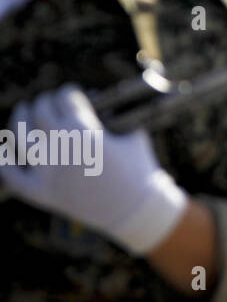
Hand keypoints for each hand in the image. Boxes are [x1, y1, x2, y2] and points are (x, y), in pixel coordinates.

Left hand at [0, 85, 187, 254]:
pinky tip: (3, 151)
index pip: (65, 98)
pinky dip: (5, 164)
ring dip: (19, 119)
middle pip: (40, 113)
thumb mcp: (132, 134)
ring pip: (21, 138)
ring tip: (22, 111)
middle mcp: (62, 148)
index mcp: (85, 130)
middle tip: (47, 100)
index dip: (66, 92)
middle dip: (44, 101)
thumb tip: (100, 105)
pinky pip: (14, 177)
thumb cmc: (139, 168)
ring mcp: (49, 172)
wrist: (135, 209)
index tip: (69, 92)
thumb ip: (114, 118)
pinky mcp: (43, 194)